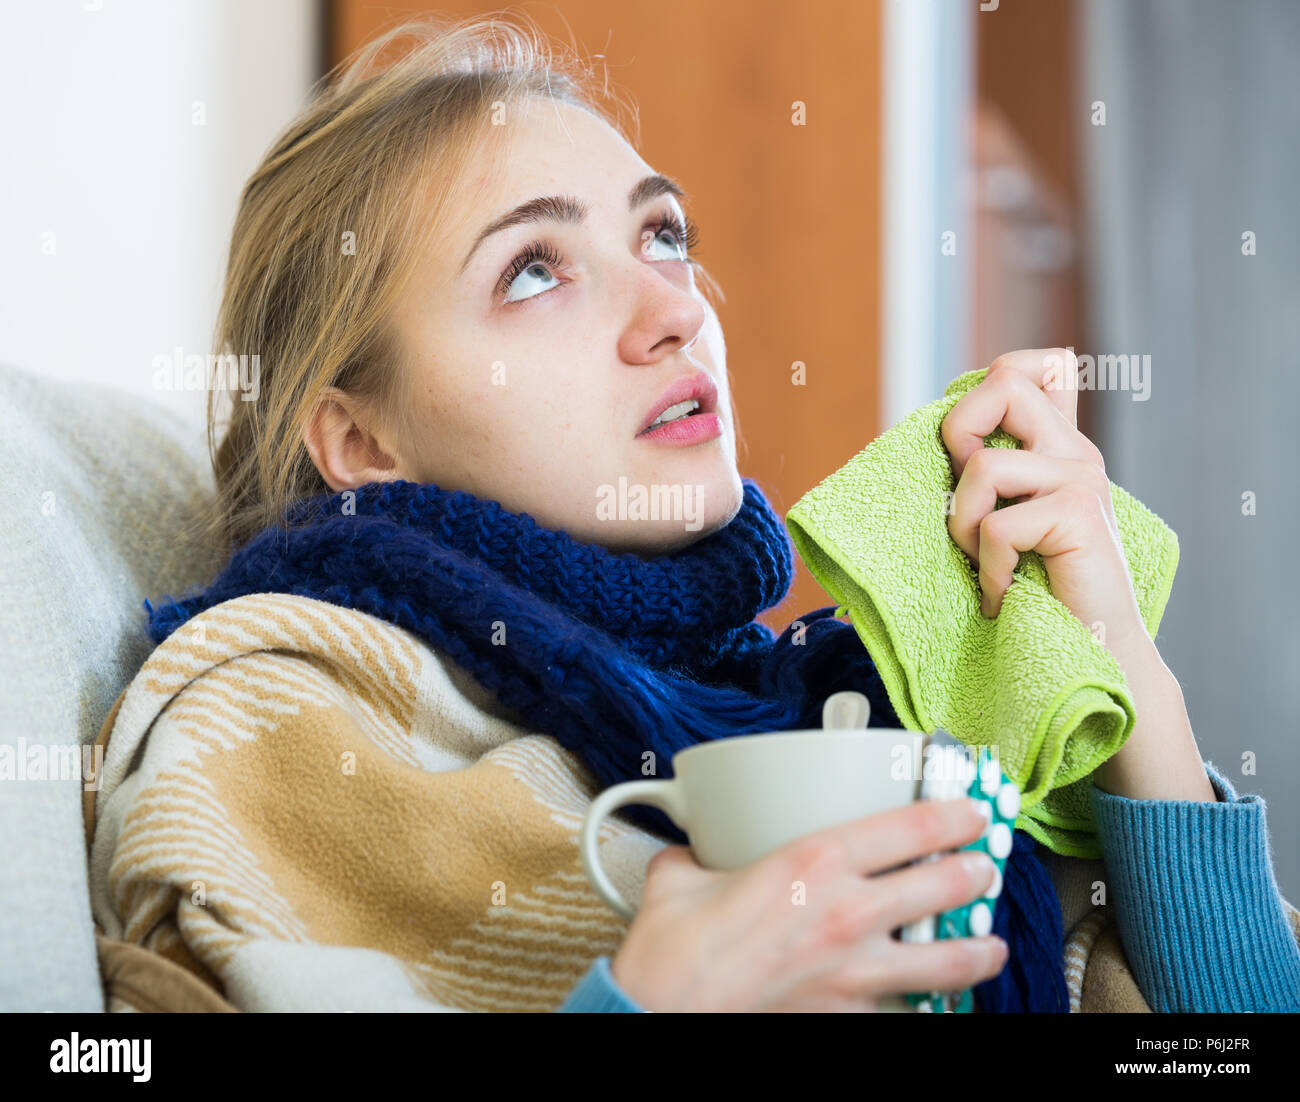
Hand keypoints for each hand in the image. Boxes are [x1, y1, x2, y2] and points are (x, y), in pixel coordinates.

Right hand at [609, 798, 1007, 1011]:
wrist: (661, 1014)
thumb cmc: (674, 953)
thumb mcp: (681, 878)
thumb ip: (699, 857)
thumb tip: (693, 855)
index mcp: (812, 863)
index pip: (910, 829)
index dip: (954, 815)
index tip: (973, 811)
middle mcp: (846, 914)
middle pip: (944, 886)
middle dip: (975, 872)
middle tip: (982, 866)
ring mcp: (854, 972)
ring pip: (946, 960)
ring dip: (976, 948)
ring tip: (989, 944)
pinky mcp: (847, 1017)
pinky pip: (904, 1008)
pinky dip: (920, 1003)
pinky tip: (928, 1000)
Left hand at [942, 349, 1213, 802]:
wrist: (1097, 652)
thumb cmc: (1043, 593)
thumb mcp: (1013, 522)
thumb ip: (996, 479)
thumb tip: (945, 447)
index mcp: (1059, 446)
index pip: (1034, 367)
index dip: (985, 390)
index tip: (969, 452)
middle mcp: (1074, 452)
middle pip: (1004, 382)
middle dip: (958, 436)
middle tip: (969, 503)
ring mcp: (1080, 480)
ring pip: (983, 469)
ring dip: (965, 526)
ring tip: (988, 564)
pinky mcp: (1078, 516)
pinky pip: (997, 527)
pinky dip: (991, 571)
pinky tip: (1006, 594)